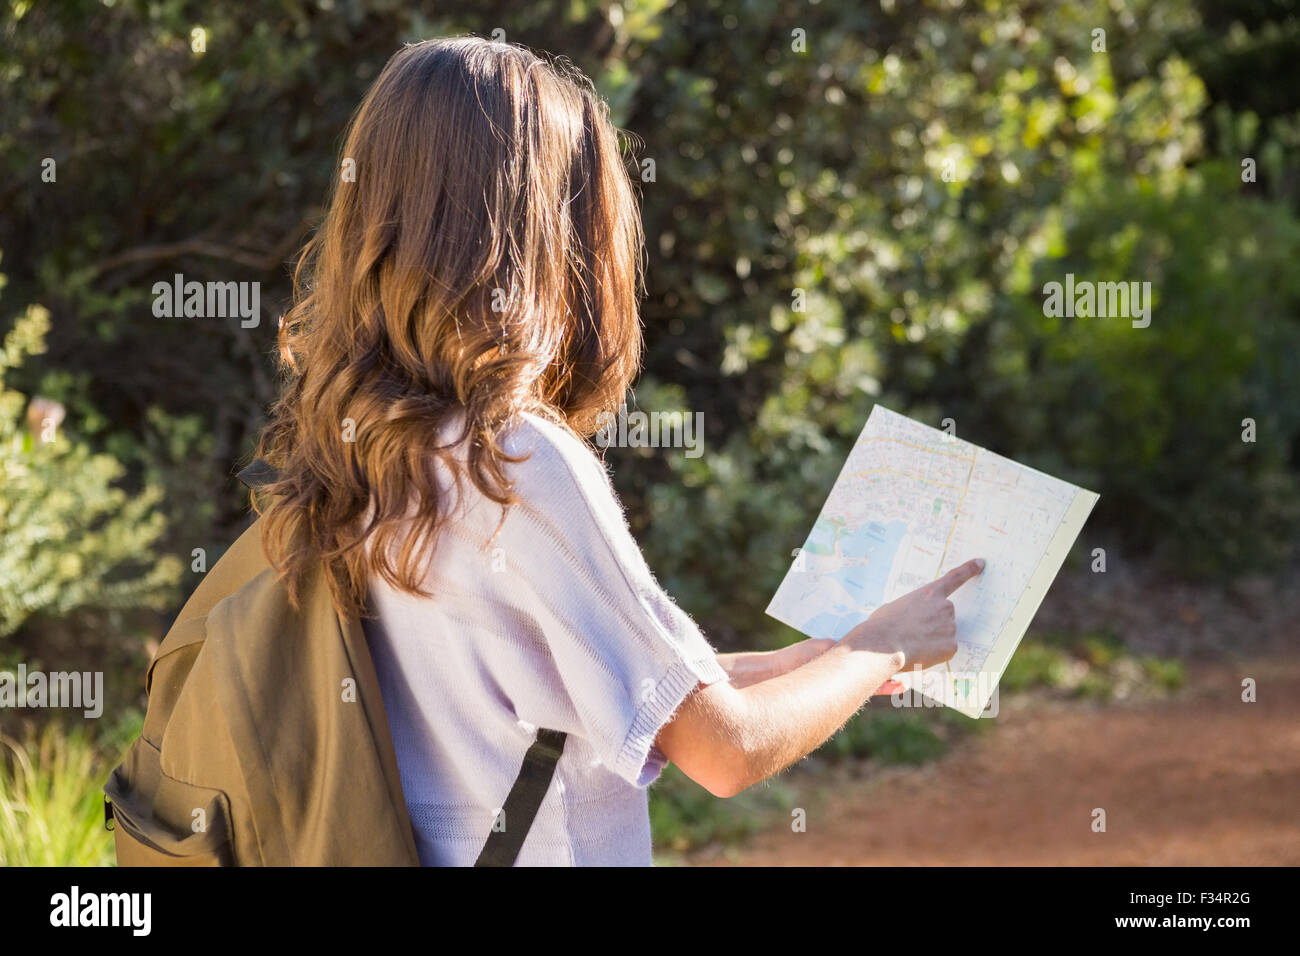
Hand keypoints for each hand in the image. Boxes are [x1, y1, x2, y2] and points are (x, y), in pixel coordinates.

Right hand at [844, 558, 984, 671]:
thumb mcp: (895, 606)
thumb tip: (912, 619)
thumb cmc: (882, 625)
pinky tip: (920, 652)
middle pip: (945, 615)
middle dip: (934, 623)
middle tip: (915, 631)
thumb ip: (912, 607)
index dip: (969, 570)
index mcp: (930, 593)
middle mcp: (945, 607)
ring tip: (912, 643)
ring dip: (933, 639)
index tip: (980, 563)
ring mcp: (950, 627)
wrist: (883, 644)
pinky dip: (935, 653)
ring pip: (945, 634)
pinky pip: (945, 650)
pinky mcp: (951, 646)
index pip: (955, 578)